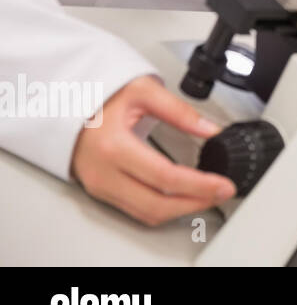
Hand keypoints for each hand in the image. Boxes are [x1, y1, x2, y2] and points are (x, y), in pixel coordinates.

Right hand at [71, 76, 236, 225]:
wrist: (65, 104)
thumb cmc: (100, 96)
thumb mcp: (143, 91)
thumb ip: (180, 110)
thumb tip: (211, 129)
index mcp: (114, 146)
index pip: (164, 176)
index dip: (198, 185)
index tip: (223, 185)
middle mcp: (105, 172)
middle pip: (157, 204)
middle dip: (196, 203)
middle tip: (222, 193)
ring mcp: (101, 186)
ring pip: (147, 213)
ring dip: (182, 210)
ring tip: (209, 196)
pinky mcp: (101, 191)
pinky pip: (136, 210)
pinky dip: (164, 209)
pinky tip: (183, 198)